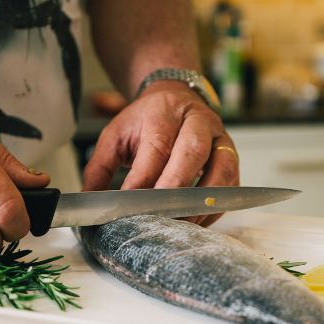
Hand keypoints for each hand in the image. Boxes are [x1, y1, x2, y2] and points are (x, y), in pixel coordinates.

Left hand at [82, 81, 239, 226]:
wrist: (177, 98)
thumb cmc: (145, 121)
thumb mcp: (115, 135)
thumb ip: (99, 168)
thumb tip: (91, 203)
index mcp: (164, 110)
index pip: (156, 146)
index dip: (143, 179)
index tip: (128, 205)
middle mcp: (198, 120)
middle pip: (193, 152)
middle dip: (175, 189)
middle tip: (156, 217)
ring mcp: (220, 138)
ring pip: (221, 169)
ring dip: (200, 203)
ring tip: (178, 225)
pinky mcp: (232, 157)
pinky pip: (230, 186)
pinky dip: (213, 208)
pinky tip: (194, 221)